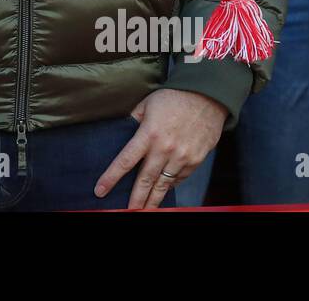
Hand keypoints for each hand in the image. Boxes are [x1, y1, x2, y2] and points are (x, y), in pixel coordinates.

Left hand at [95, 88, 225, 208]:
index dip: (111, 177)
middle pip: (146, 180)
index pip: (125, 161)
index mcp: (148, 134)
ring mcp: (182, 157)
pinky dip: (170, 185)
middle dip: (136, 199)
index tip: (101, 190)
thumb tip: (123, 132)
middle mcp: (165, 149)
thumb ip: (134, 120)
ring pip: (164, 184)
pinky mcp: (195, 160)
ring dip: (154, 199)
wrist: (207, 96)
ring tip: (145, 210)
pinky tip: (163, 190)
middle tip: (128, 211)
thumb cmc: (174, 97)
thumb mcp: (147, 104)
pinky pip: (179, 178)